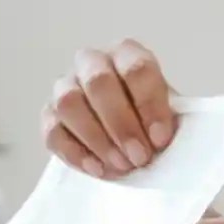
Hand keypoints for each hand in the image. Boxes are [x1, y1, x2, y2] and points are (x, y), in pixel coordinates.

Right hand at [42, 39, 175, 177]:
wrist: (128, 135)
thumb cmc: (151, 121)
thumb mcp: (171, 114)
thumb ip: (174, 121)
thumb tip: (167, 140)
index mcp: (126, 54)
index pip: (136, 67)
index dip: (149, 104)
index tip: (160, 138)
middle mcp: (91, 63)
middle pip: (98, 81)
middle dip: (120, 124)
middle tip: (139, 157)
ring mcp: (65, 87)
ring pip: (68, 103)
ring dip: (96, 138)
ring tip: (120, 165)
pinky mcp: (50, 116)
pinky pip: (52, 131)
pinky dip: (75, 153)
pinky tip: (98, 169)